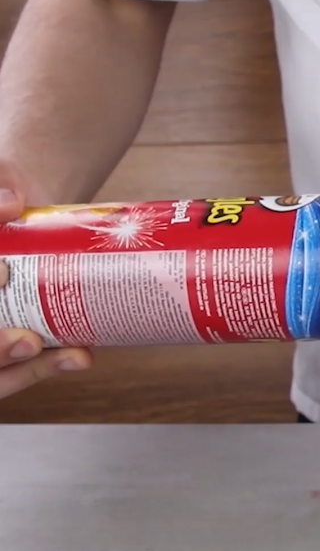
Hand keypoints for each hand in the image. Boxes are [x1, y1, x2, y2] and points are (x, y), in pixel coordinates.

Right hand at [0, 160, 91, 399]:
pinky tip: (79, 356)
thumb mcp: (0, 177)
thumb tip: (11, 203)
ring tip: (71, 356)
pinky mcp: (8, 349)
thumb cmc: (5, 193)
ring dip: (25, 371)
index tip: (2, 273)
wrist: (26, 209)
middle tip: (28, 341)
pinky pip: (15, 373)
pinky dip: (47, 367)